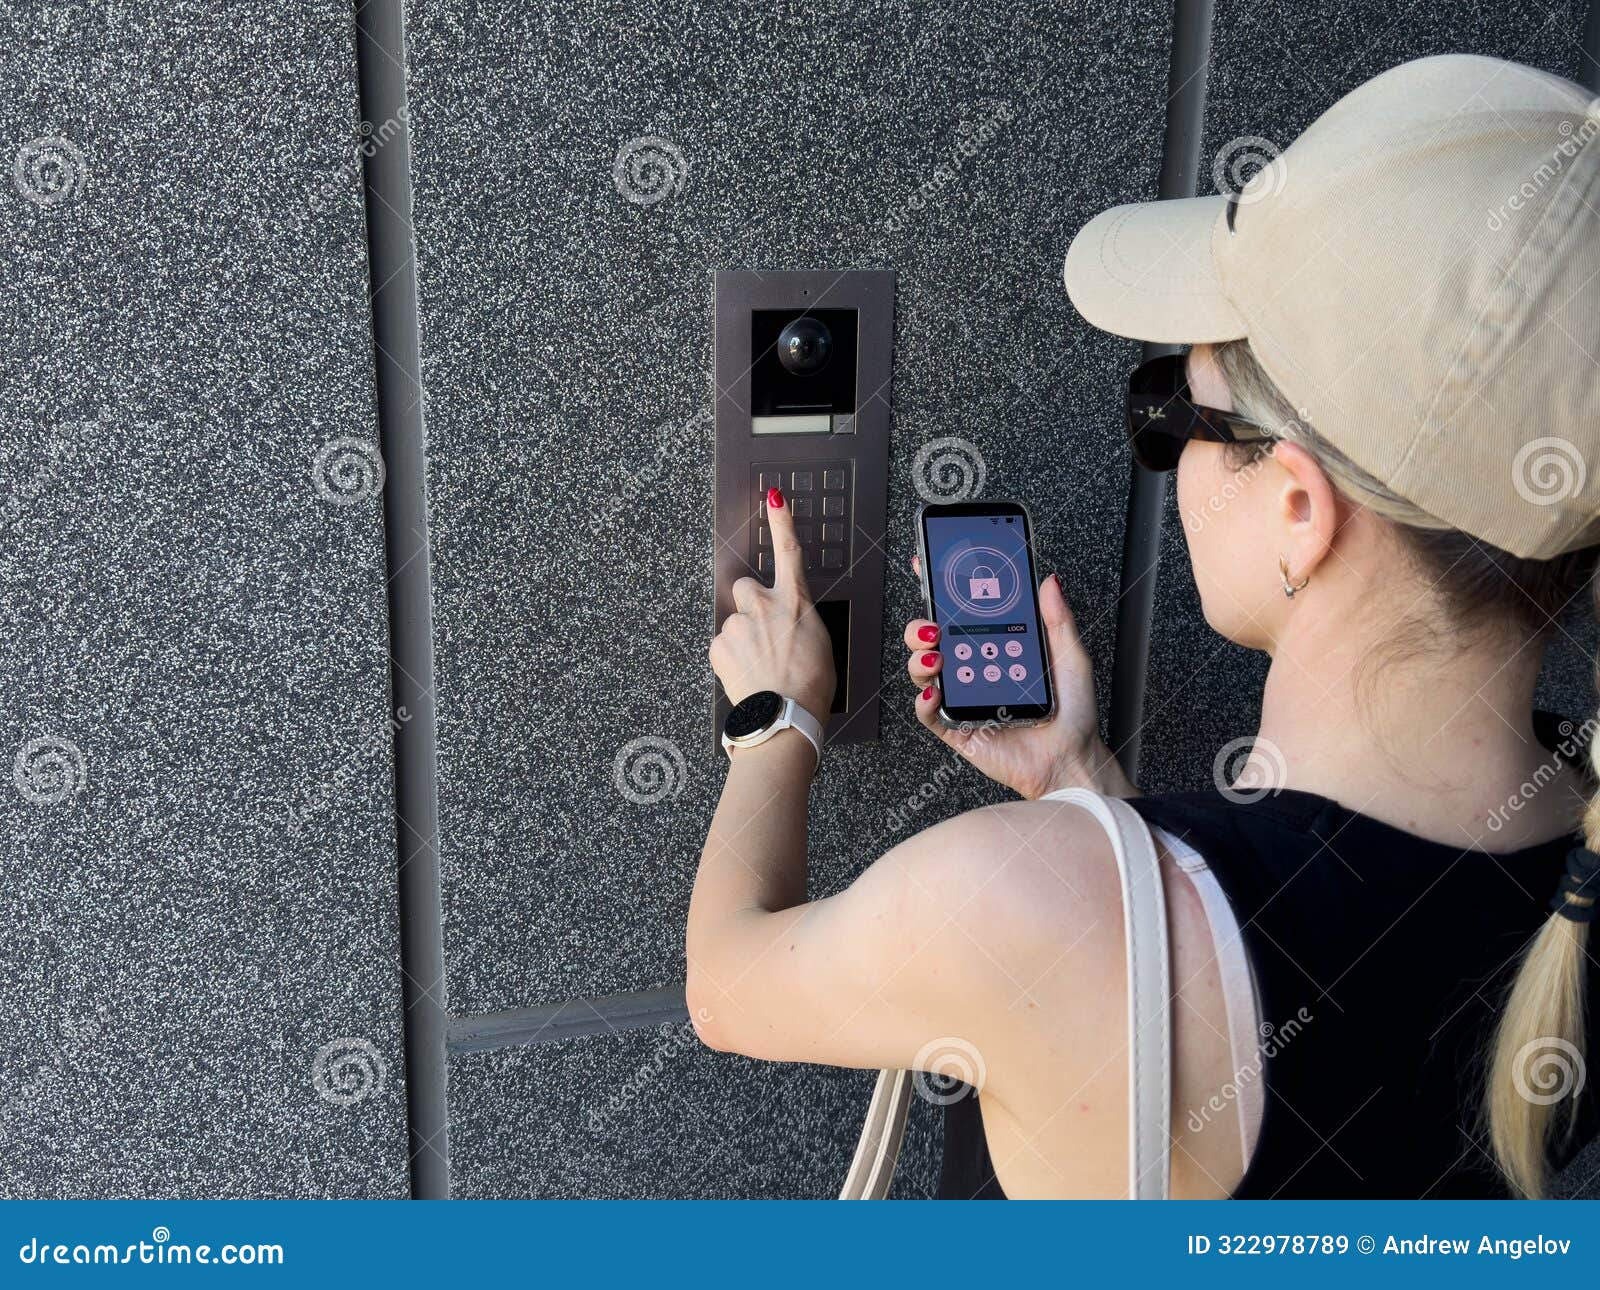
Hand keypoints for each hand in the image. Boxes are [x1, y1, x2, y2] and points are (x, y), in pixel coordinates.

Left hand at [710, 486, 835, 724]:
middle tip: (762, 635)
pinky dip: (731, 659)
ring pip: (734, 623)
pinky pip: (722, 646)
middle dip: (750, 606)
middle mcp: (764, 606)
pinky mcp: (719, 644)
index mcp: (795, 602)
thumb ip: (799, 621)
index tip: (773, 496)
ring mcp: (739, 624)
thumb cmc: (810, 687)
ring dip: (743, 640)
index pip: (789, 551)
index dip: (781, 520)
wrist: (785, 717)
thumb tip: (786, 623)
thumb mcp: (819, 643)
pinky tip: (746, 675)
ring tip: (760, 667)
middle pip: (746, 588)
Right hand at [903, 564, 1134, 799]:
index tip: (928, 567)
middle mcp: (973, 670)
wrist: (1071, 760)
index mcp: (995, 647)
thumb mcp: (1071, 657)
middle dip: (919, 626)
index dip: (939, 591)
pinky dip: (924, 701)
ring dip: (920, 658)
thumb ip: (1058, 619)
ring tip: (938, 656)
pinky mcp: (956, 728)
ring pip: (923, 671)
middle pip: (930, 640)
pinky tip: (936, 691)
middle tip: (933, 624)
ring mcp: (962, 698)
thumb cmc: (1073, 714)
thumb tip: (1049, 581)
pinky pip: (928, 713)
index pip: (960, 615)